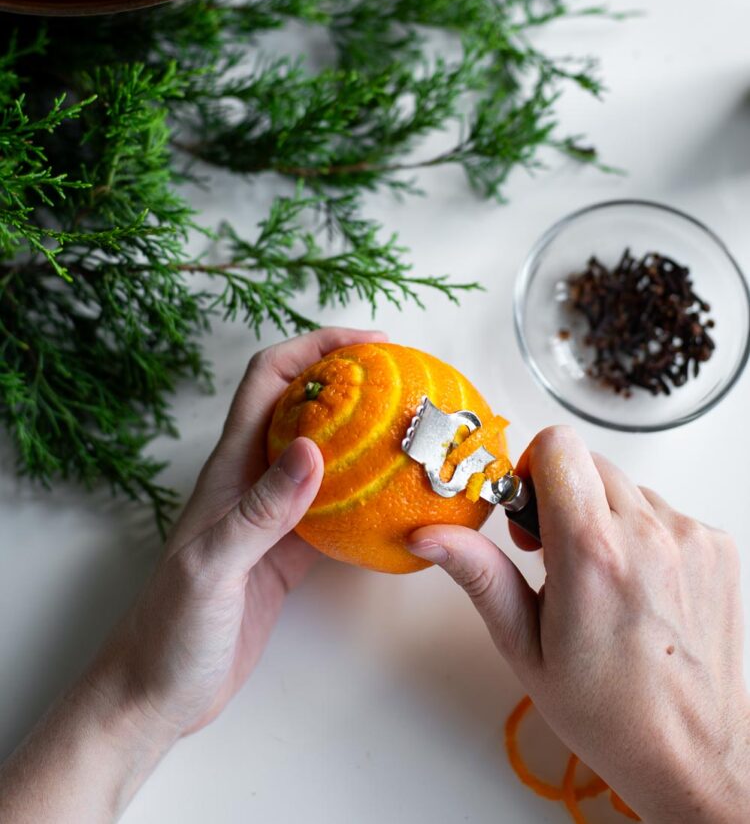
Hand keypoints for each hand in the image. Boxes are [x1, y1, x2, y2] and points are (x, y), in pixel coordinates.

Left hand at [93, 326, 385, 738]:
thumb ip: (261, 509)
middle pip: (305, 406)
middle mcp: (253, 479)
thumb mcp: (214, 565)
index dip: (315, 347)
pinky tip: (399, 502)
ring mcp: (273, 516)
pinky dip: (367, 496)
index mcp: (231, 466)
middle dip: (352, 381)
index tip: (372, 343)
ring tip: (414, 431)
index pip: (270, 378)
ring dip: (365, 436)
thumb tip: (312, 449)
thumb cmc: (171, 627)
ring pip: (325, 454)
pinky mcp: (289, 553)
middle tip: (409, 381)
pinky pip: (336, 509)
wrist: (158, 691)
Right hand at [407, 425, 749, 823]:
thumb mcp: (525, 647)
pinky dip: (644, 537)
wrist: (692, 754)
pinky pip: (664, 513)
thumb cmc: (608, 712)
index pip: (558, 447)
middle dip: (562, 495)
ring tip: (602, 582)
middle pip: (589, 462)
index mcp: (593, 555)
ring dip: (605, 518)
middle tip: (553, 553)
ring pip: (626, 488)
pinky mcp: (718, 547)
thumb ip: (479, 574)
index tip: (528, 512)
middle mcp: (648, 536)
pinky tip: (638, 588)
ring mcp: (690, 538)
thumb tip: (430, 536)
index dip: (532, 469)